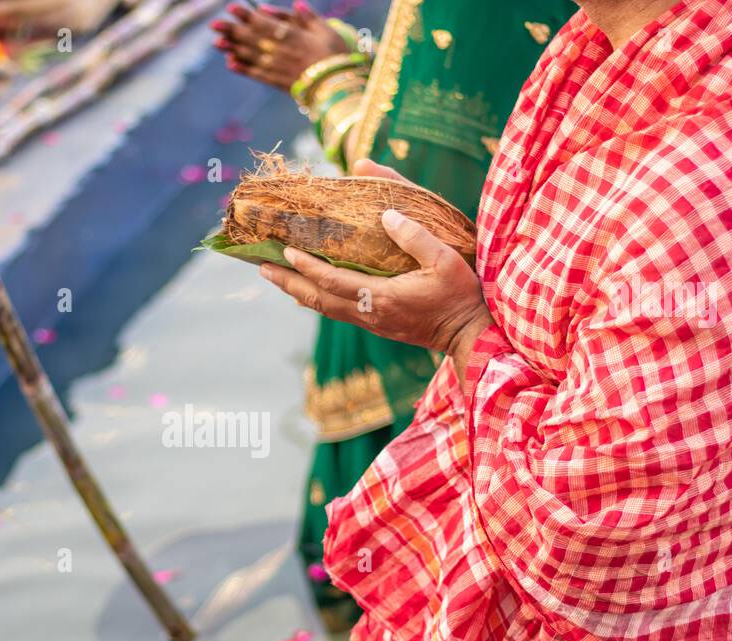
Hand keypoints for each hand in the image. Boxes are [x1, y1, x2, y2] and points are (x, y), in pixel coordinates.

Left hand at [210, 2, 350, 91]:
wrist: (339, 88)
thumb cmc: (337, 56)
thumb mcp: (327, 30)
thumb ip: (308, 17)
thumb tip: (296, 4)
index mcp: (293, 36)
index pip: (264, 23)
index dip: (247, 15)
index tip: (231, 8)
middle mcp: (281, 52)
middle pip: (252, 39)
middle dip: (232, 30)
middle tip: (214, 24)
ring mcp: (278, 69)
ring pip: (251, 57)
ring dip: (232, 49)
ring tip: (217, 42)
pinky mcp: (278, 83)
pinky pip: (257, 75)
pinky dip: (243, 69)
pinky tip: (231, 64)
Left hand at [258, 162, 492, 382]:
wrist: (470, 335)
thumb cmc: (461, 295)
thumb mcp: (446, 260)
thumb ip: (415, 236)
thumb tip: (386, 214)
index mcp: (384, 297)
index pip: (335, 282)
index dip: (308, 268)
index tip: (286, 253)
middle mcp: (370, 313)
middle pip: (318, 299)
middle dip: (288, 283)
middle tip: (261, 267)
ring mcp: (372, 322)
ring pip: (324, 308)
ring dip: (296, 291)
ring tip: (274, 276)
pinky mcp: (376, 325)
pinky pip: (336, 312)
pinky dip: (315, 300)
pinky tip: (304, 294)